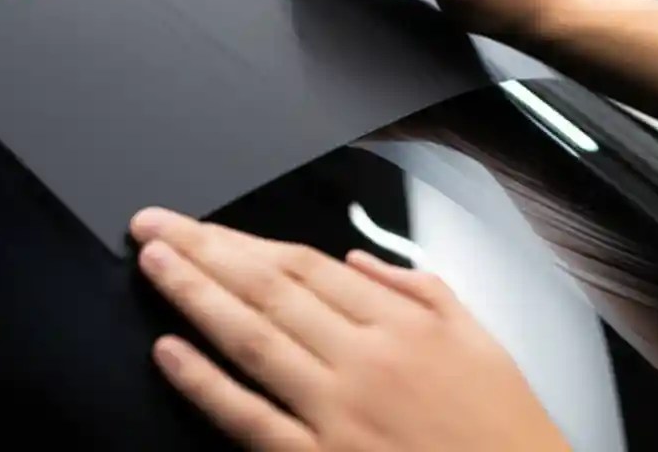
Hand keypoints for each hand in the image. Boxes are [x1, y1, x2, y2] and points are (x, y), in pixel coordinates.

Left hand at [129, 207, 570, 451]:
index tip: (201, 226)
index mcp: (400, 324)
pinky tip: (170, 353)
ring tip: (155, 264)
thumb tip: (358, 262)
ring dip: (195, 295)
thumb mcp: (480, 340)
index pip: (303, 265)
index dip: (243, 240)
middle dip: (202, 251)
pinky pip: (251, 417)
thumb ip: (419, 289)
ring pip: (251, 339)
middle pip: (267, 288)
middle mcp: (363, 360)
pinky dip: (205, 383)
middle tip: (154, 226)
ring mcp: (337, 411)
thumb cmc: (503, 430)